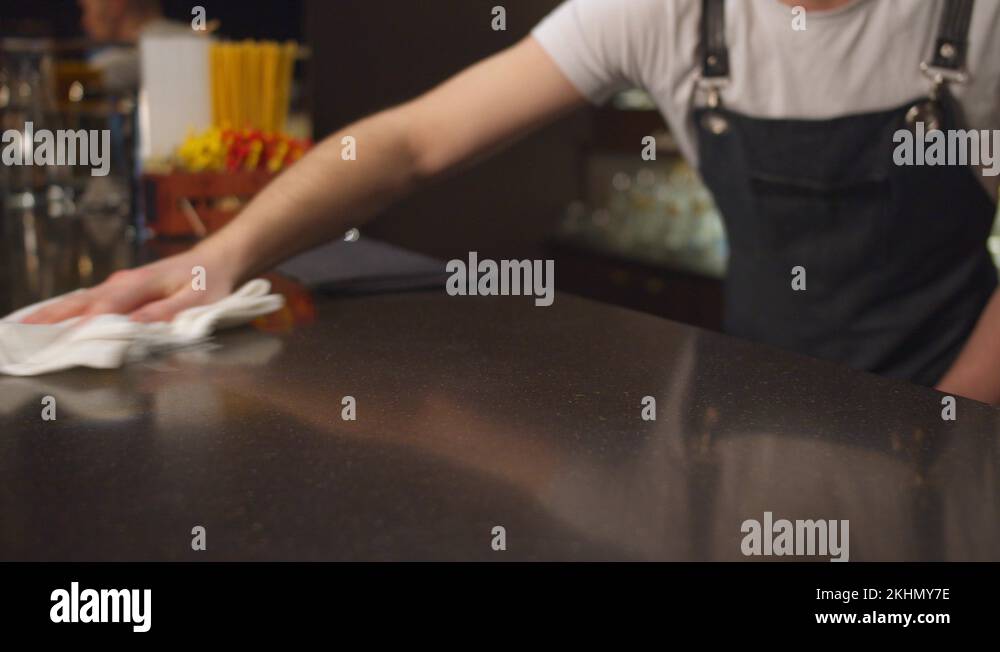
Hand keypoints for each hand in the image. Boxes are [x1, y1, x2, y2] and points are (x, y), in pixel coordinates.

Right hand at [20, 246, 238, 323]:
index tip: (60, 345)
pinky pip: (86, 301)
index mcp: (139, 284)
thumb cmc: (210, 283)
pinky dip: (64, 311)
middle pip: (80, 303)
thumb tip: (133, 326)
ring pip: (78, 301)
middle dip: (49, 320)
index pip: (104, 308)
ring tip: (21, 329)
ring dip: (49, 315)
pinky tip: (46, 319)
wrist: (217, 260)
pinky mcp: (119, 290)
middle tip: (19, 336)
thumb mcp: (196, 301)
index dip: (82, 327)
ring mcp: (118, 285)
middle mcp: (122, 282)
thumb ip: (165, 313)